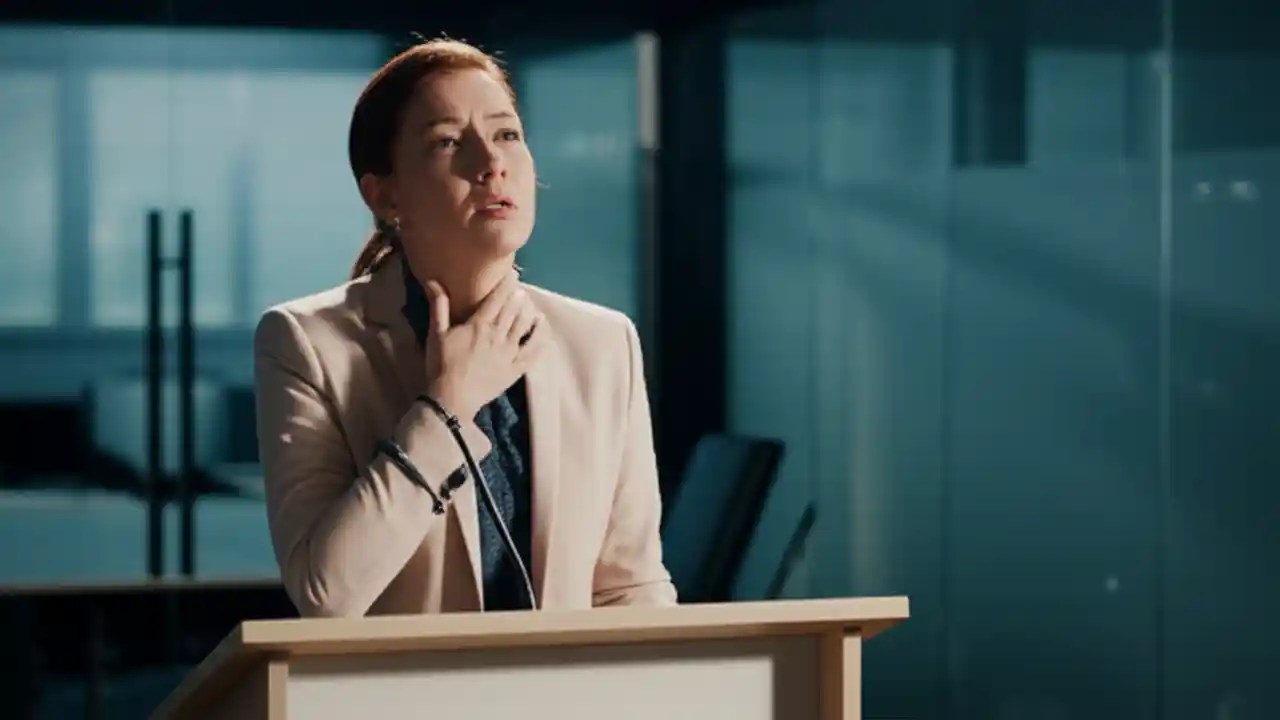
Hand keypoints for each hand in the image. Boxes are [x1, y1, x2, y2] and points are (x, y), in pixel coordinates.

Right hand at [423, 270, 544, 419]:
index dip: (507, 284)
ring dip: (529, 311)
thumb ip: (438, 306)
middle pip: (513, 309)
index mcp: (479, 324)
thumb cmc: (441, 365)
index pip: (497, 298)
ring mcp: (509, 352)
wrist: (452, 399)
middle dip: (518, 296)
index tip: (514, 274)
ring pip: (524, 325)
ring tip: (530, 303)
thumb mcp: (435, 334)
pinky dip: (541, 336)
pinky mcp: (516, 368)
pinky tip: (543, 325)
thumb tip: (432, 280)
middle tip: (520, 289)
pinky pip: (534, 350)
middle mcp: (498, 334)